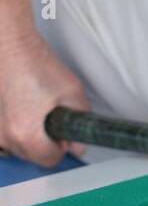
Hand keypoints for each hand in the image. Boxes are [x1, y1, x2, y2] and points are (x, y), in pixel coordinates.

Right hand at [0, 33, 89, 166]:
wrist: (9, 45)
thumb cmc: (35, 64)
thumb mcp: (72, 93)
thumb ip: (81, 122)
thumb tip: (78, 144)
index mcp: (26, 133)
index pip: (49, 159)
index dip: (62, 146)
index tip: (64, 133)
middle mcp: (4, 135)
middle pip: (31, 155)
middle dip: (45, 142)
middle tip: (53, 117)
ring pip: (16, 145)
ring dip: (29, 134)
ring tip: (37, 109)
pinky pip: (5, 132)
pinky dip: (15, 125)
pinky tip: (24, 107)